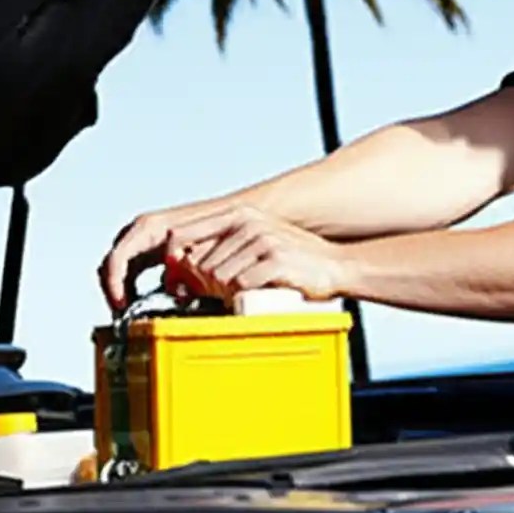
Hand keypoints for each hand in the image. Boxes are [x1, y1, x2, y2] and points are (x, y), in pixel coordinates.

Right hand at [98, 200, 227, 311]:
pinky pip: (131, 271)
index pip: (117, 258)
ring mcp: (144, 240)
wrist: (236, 213)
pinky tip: (141, 304)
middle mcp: (141, 231)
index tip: (121, 306)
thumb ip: (185, 266)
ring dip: (121, 292)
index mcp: (149, 227)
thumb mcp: (204, 246)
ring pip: (119, 270)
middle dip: (113, 292)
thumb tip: (175, 291)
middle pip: (111, 265)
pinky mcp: (151, 250)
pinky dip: (131, 288)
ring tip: (130, 315)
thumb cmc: (223, 225)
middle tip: (123, 317)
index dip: (114, 284)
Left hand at [165, 205, 344, 303]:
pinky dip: (244, 297)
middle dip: (205, 286)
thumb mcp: (257, 243)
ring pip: (218, 276)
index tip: (180, 283)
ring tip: (245, 295)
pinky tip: (258, 296)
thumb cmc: (295, 261)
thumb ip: (223, 248)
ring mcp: (263, 240)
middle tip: (223, 295)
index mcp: (240, 215)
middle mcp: (249, 223)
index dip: (176, 263)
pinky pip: (241, 285)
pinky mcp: (276, 260)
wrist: (337, 267)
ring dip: (226, 294)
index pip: (185, 234)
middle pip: (200, 262)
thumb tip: (181, 268)